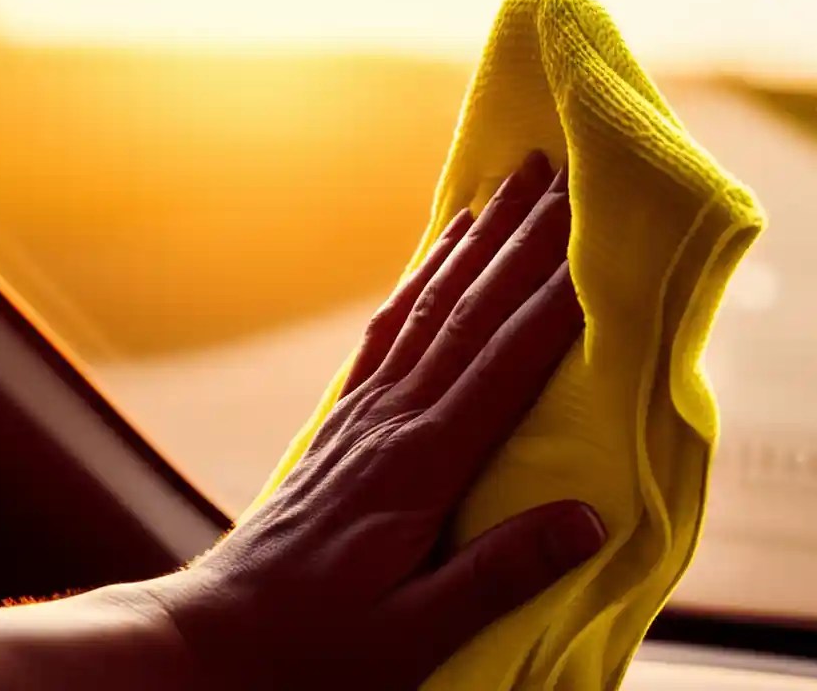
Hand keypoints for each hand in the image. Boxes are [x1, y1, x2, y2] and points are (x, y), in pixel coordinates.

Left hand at [146, 150, 603, 688]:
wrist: (218, 636)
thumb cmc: (317, 647)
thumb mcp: (414, 633)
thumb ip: (499, 573)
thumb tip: (590, 518)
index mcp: (419, 469)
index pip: (503, 366)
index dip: (555, 300)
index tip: (599, 239)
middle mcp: (391, 422)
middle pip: (468, 313)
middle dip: (521, 241)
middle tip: (565, 173)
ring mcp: (361, 414)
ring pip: (428, 307)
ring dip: (474, 241)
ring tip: (509, 182)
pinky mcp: (342, 420)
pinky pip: (389, 330)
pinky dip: (420, 279)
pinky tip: (438, 252)